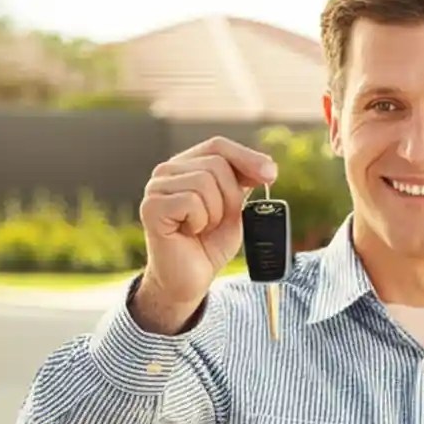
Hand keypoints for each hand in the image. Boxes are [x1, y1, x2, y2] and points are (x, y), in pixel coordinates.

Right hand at [132, 137, 276, 331]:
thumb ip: (244, 183)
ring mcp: (156, 188)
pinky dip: (201, 220)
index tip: (272, 175)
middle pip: (217, 164)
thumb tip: (267, 166)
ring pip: (205, 182)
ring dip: (216, 212)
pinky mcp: (151, 207)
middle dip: (231, 196)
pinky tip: (190, 232)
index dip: (247, 157)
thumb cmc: (210, 242)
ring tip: (203, 227)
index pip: (218, 145)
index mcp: (187, 165)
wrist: (191, 278)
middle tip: (219, 220)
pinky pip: (191, 201)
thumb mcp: (236, 208)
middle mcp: (167, 171)